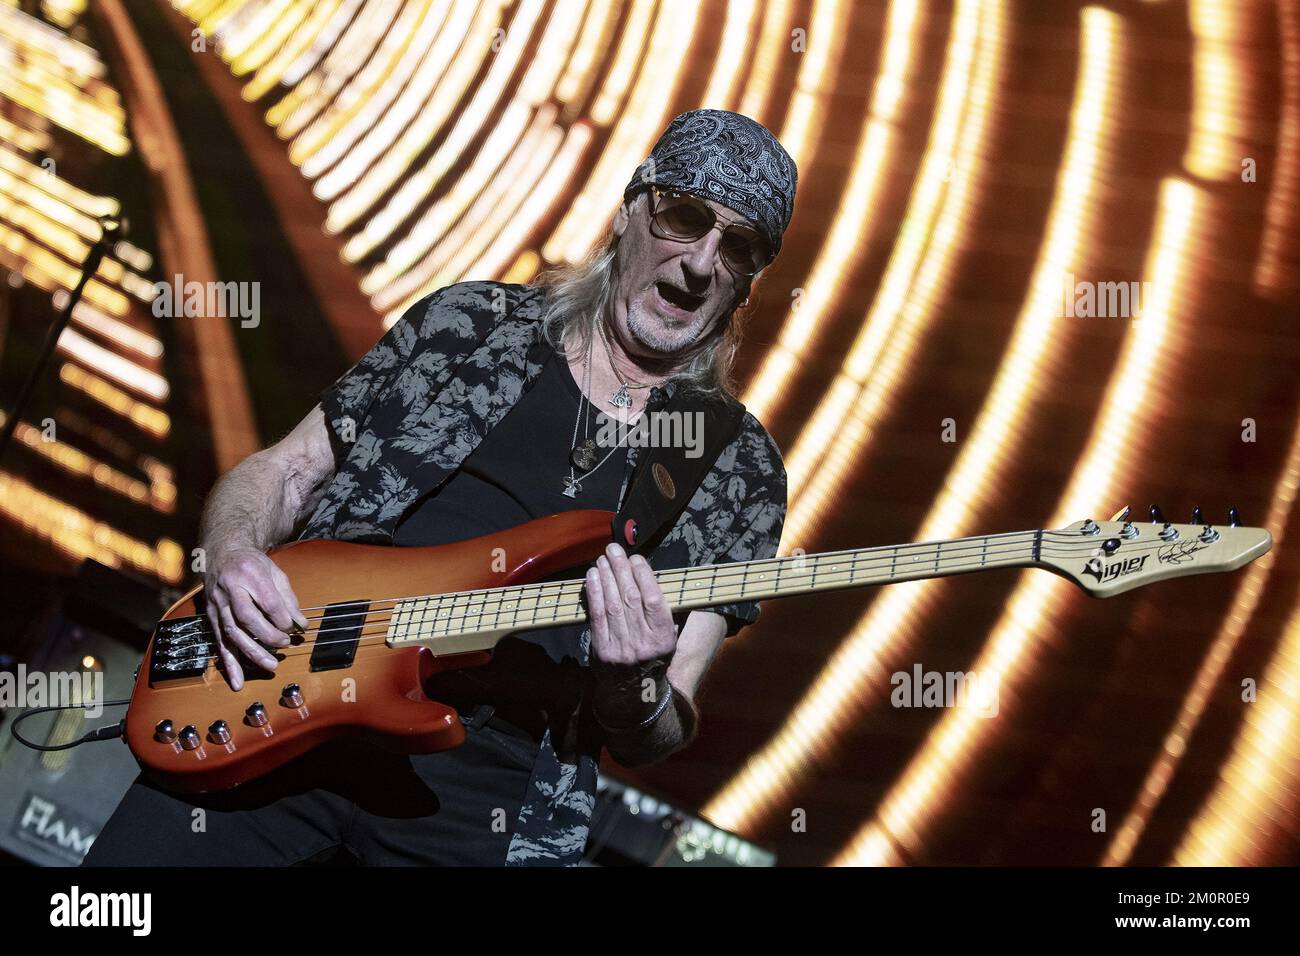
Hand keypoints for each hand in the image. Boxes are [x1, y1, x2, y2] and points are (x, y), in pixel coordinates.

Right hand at [203, 547, 306, 689]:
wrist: (222, 553)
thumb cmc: (252, 564)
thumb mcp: (275, 572)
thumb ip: (289, 599)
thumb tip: (302, 625)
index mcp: (250, 574)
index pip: (267, 601)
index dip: (282, 618)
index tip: (293, 628)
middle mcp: (230, 589)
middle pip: (247, 617)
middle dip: (268, 635)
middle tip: (285, 644)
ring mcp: (218, 604)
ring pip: (232, 632)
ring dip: (251, 652)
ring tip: (270, 666)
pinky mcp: (211, 617)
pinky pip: (219, 642)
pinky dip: (229, 663)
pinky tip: (237, 680)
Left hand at [585, 543, 677, 668]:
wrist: (635, 692)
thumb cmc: (652, 657)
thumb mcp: (668, 638)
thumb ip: (662, 611)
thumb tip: (648, 576)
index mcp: (664, 637)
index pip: (653, 600)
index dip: (644, 576)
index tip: (636, 558)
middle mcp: (644, 643)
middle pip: (631, 598)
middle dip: (621, 570)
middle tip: (614, 550)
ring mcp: (622, 648)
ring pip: (613, 605)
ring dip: (606, 578)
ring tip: (602, 559)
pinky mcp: (603, 651)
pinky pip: (597, 617)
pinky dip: (594, 594)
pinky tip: (592, 577)